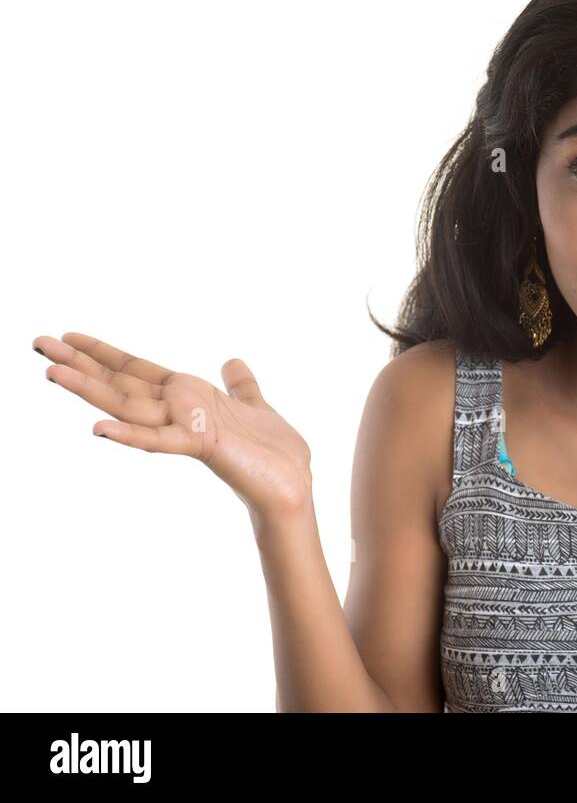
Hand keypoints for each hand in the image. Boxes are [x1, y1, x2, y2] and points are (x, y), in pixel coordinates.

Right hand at [34, 331, 312, 524]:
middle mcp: (179, 411)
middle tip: (39, 342)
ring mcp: (185, 429)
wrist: (292, 486)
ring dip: (90, 389)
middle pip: (121, 384)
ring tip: (51, 371)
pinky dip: (132, 435)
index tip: (69, 335)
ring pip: (129, 406)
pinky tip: (99, 428)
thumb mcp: (255, 406)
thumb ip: (240, 385)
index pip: (136, 371)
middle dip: (81, 363)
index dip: (103, 353)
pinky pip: (161, 440)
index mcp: (188, 398)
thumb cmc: (274, 453)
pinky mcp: (201, 445)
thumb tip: (233, 361)